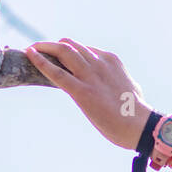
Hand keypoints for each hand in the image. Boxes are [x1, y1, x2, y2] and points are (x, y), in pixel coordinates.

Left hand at [23, 38, 151, 149]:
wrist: (141, 126)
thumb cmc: (138, 112)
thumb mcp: (131, 87)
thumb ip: (120, 80)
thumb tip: (120, 83)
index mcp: (111, 60)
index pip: (85, 49)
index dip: (71, 51)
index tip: (61, 57)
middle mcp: (99, 63)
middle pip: (70, 45)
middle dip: (55, 46)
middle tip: (43, 50)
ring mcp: (89, 76)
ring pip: (62, 52)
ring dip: (44, 48)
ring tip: (33, 49)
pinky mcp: (82, 91)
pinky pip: (56, 72)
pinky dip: (40, 62)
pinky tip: (30, 54)